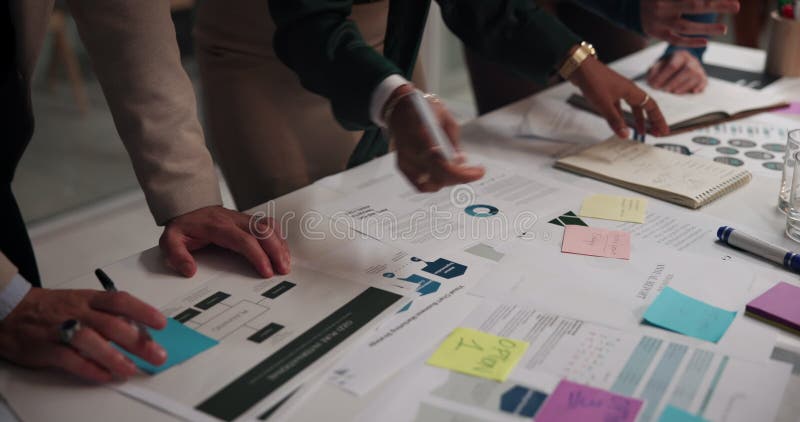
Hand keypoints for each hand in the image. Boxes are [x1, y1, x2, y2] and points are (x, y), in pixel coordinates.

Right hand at [0, 288, 166, 382]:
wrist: (12, 310)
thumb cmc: (54, 307)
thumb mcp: (82, 301)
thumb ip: (107, 314)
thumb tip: (138, 328)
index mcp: (89, 299)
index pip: (120, 301)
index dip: (142, 311)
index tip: (161, 323)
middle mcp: (78, 312)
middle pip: (111, 324)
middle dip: (137, 340)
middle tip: (157, 354)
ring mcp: (61, 329)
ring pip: (91, 341)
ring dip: (114, 357)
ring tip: (131, 369)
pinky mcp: (46, 348)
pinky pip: (70, 360)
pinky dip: (89, 369)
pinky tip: (105, 376)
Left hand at [160, 206, 289, 277]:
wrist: (186, 206)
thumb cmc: (183, 226)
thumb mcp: (170, 240)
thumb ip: (177, 255)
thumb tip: (190, 270)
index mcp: (218, 226)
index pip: (244, 240)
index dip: (258, 255)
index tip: (266, 271)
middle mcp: (234, 220)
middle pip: (263, 231)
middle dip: (276, 251)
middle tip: (283, 269)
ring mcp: (243, 218)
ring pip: (269, 226)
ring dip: (280, 244)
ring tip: (286, 263)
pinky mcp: (248, 220)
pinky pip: (269, 225)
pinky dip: (279, 238)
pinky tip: (282, 251)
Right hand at [387, 84, 484, 191]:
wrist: (399, 108)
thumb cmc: (423, 109)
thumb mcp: (445, 118)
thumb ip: (453, 141)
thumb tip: (461, 160)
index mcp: (423, 139)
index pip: (445, 167)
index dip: (464, 174)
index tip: (479, 172)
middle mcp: (412, 153)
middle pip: (440, 178)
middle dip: (461, 178)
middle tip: (472, 172)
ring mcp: (405, 161)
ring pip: (430, 185)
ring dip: (447, 181)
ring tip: (456, 172)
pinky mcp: (402, 166)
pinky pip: (419, 185)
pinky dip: (433, 184)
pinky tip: (443, 177)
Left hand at [569, 57, 668, 137]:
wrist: (579, 67)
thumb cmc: (593, 80)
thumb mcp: (604, 104)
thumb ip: (615, 120)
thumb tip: (625, 135)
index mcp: (632, 91)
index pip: (651, 106)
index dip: (658, 119)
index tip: (663, 130)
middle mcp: (628, 90)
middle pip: (644, 107)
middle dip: (651, 121)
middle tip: (655, 133)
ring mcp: (618, 91)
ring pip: (632, 108)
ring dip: (637, 120)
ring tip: (640, 132)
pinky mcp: (608, 92)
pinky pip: (620, 107)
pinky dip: (622, 116)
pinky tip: (619, 124)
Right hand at [641, 0, 738, 46]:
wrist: (635, 7)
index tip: (731, 0)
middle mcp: (662, 6)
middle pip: (694, 5)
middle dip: (717, 6)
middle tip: (736, 7)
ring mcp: (658, 21)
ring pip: (685, 26)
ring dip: (706, 28)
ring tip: (724, 29)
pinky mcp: (656, 33)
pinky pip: (675, 39)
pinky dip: (690, 41)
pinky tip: (705, 41)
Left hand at [647, 50, 707, 93]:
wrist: (682, 64)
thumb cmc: (668, 65)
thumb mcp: (660, 64)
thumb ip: (654, 70)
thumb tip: (650, 80)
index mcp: (680, 55)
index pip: (672, 65)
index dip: (663, 76)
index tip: (654, 85)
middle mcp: (692, 60)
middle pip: (687, 70)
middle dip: (674, 82)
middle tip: (664, 90)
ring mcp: (699, 69)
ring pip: (696, 76)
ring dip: (685, 86)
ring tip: (674, 92)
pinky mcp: (703, 77)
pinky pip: (704, 82)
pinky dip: (699, 87)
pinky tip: (692, 92)